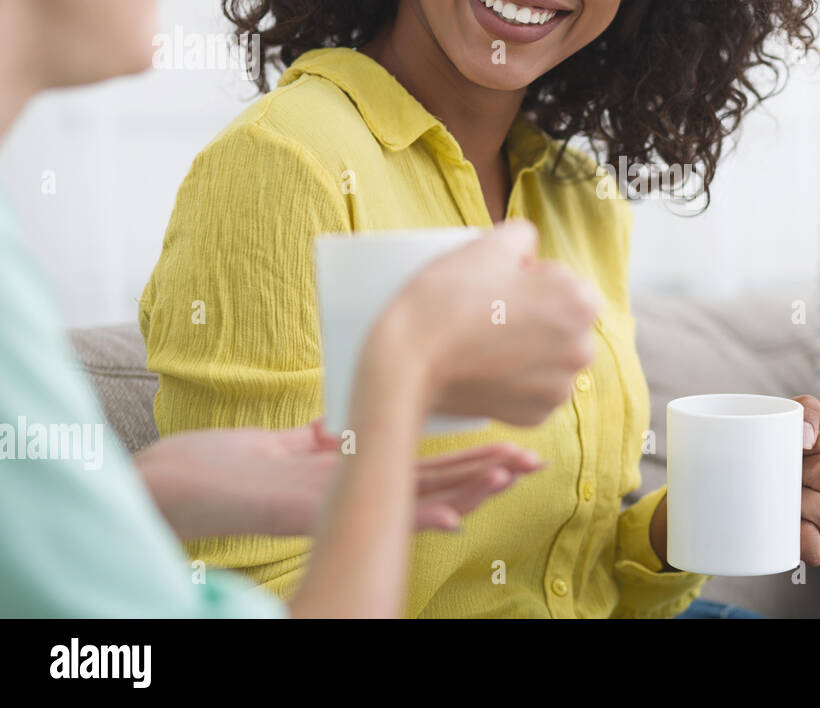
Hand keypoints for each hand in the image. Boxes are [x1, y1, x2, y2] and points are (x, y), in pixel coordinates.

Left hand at [136, 419, 542, 539]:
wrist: (166, 486)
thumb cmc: (215, 467)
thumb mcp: (277, 446)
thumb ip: (313, 440)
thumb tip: (337, 421)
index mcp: (346, 478)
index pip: (418, 471)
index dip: (466, 462)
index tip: (510, 449)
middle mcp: (346, 497)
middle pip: (429, 486)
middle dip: (484, 474)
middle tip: (533, 462)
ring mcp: (330, 506)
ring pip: (409, 500)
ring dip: (466, 491)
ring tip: (510, 476)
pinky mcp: (303, 510)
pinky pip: (367, 513)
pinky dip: (411, 517)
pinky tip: (451, 516)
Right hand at [364, 219, 600, 426]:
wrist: (407, 362)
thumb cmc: (447, 299)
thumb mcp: (488, 244)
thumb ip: (523, 235)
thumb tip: (530, 249)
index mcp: (579, 303)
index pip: (565, 282)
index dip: (532, 279)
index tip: (499, 286)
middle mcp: (580, 349)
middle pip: (561, 322)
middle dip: (536, 316)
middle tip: (489, 313)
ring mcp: (558, 388)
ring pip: (548, 357)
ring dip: (527, 350)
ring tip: (484, 342)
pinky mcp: (535, 416)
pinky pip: (532, 390)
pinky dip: (514, 381)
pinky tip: (486, 368)